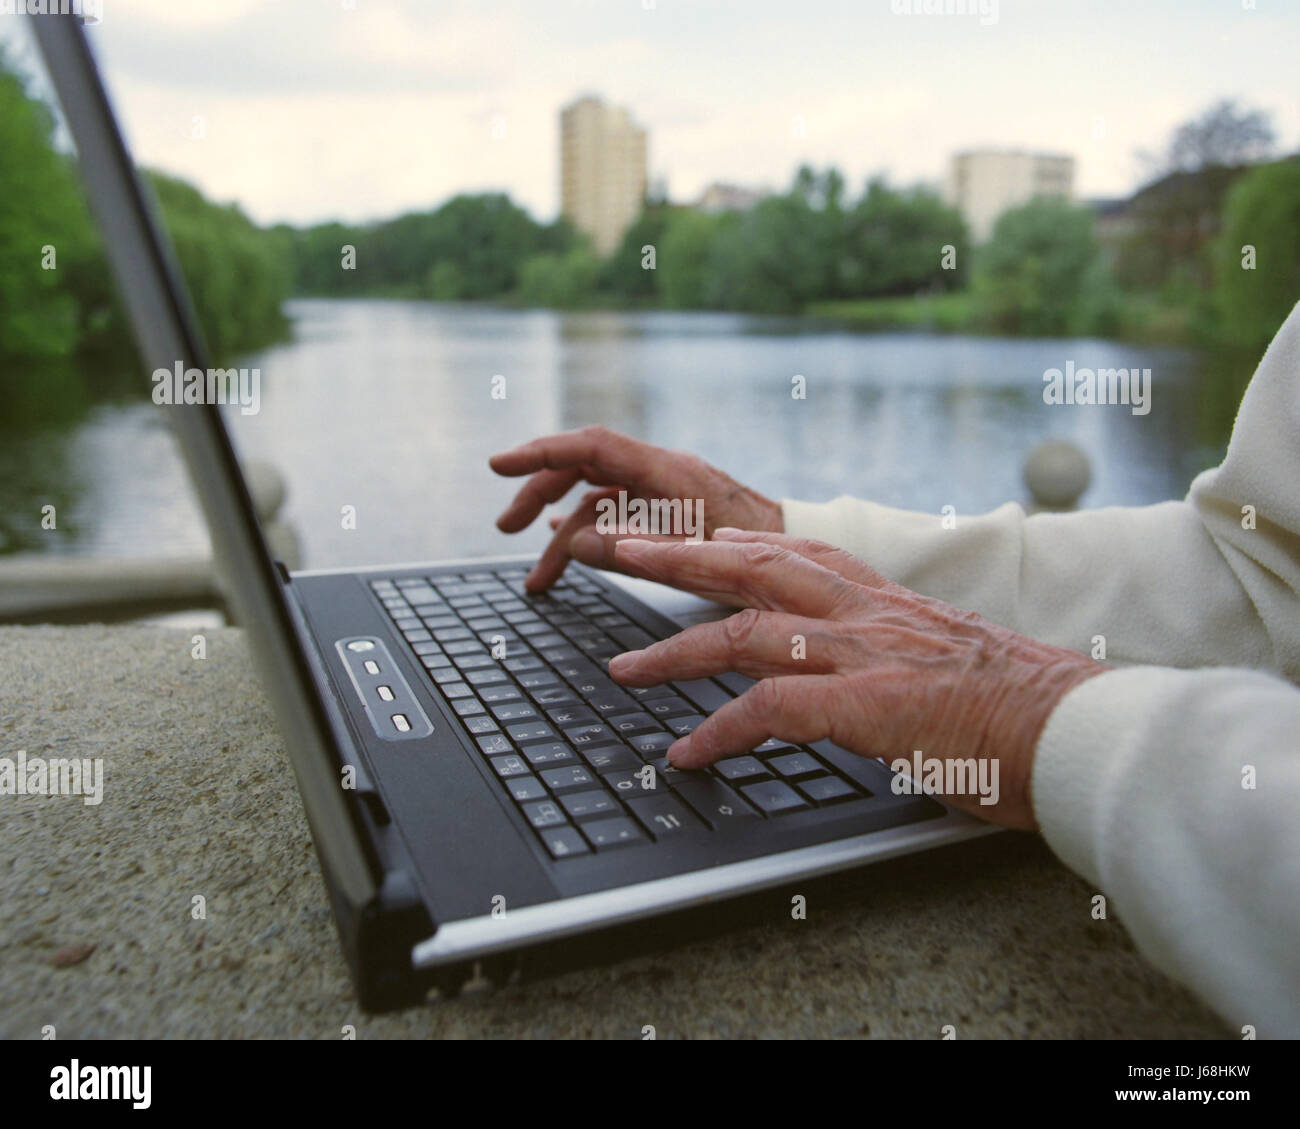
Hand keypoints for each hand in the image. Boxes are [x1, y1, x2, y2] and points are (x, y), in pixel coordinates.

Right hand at [489, 426, 781, 591]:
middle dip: (539, 494)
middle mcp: (660, 472)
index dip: (540, 453)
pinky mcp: (670, 513)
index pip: (590, 447)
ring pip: (596, 500)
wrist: (803, 552)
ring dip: (562, 537)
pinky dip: (588, 538)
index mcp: (667, 471)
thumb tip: (572, 542)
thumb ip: (631, 549)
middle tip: (505, 529)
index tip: (499, 465)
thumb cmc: (762, 554)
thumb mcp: (693, 556)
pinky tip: (566, 552)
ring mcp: (663, 492)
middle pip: (583, 469)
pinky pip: (616, 517)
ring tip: (538, 582)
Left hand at [607, 529, 1106, 829]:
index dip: (727, 542)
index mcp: (880, 598)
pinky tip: (685, 756)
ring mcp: (864, 655)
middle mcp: (864, 612)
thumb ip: (885, 654)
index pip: (789, 550)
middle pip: (751, 566)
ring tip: (621, 667)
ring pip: (745, 633)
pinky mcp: (869, 706)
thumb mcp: (937, 659)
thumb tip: (855, 678)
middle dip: (677, 556)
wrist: (1075, 727)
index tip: (683, 539)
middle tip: (617, 550)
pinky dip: (719, 733)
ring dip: (673, 650)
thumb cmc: (1012, 703)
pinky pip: (771, 712)